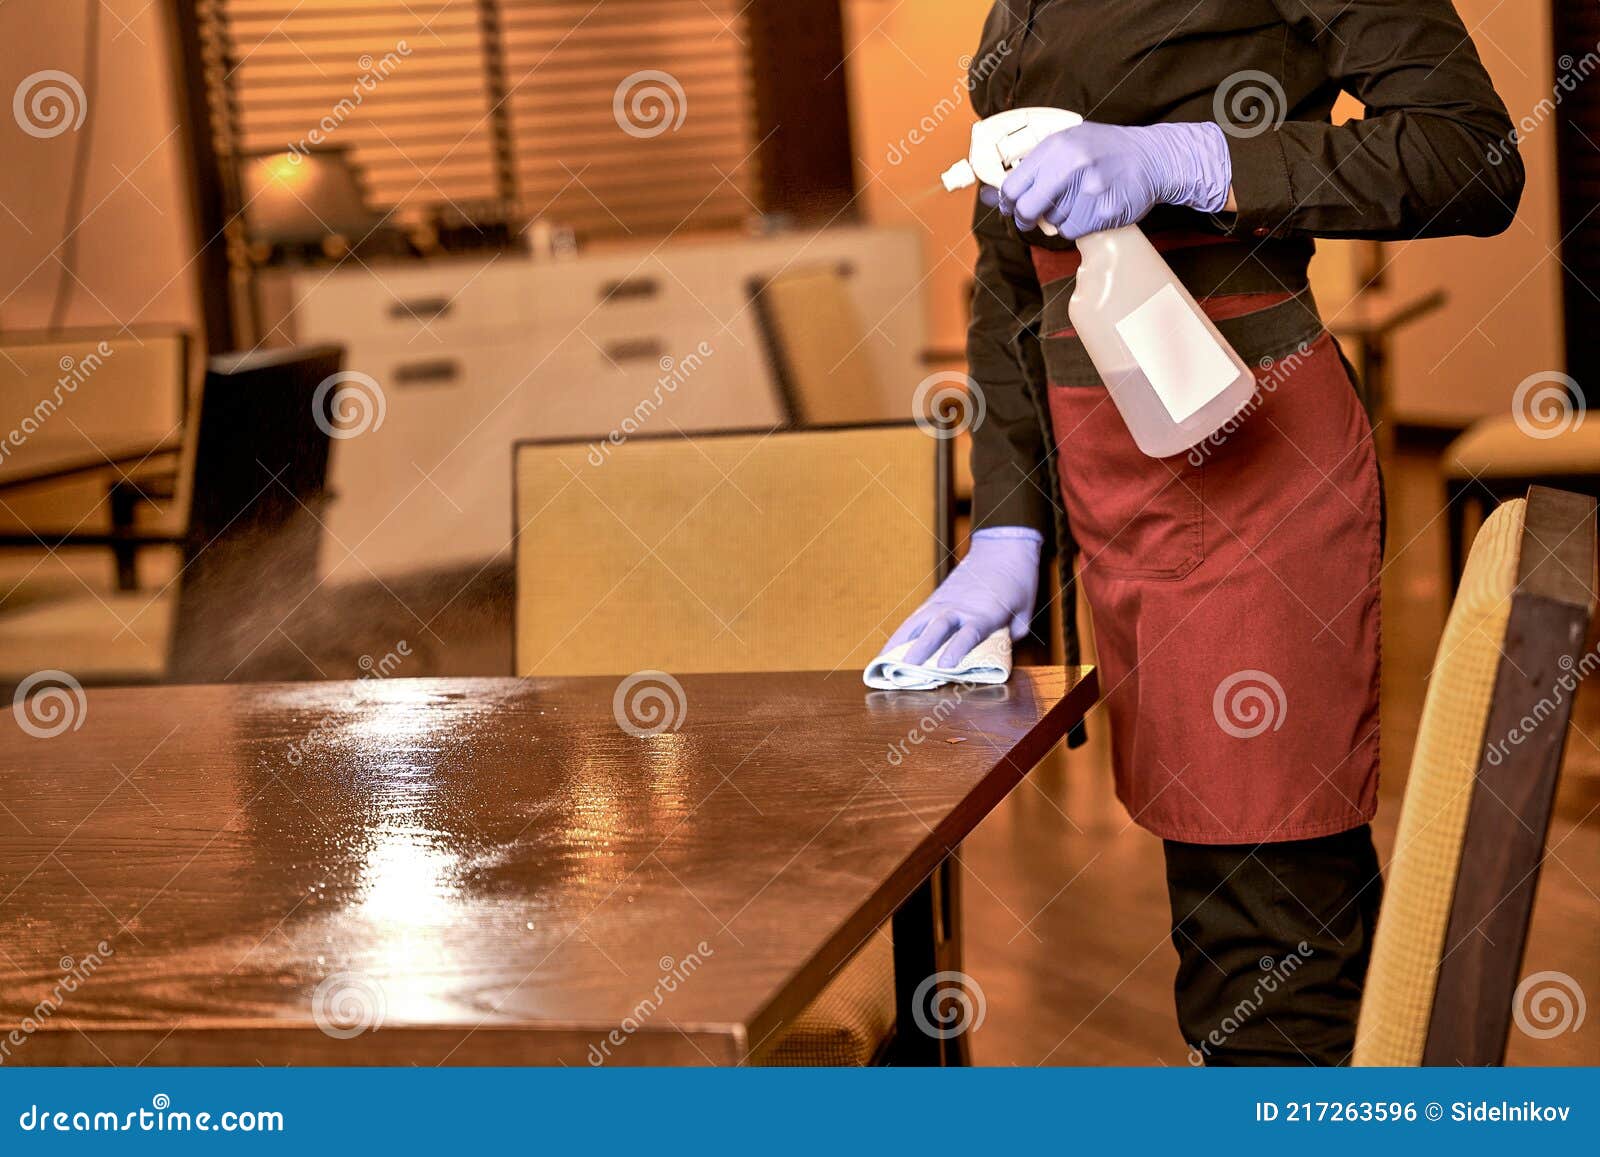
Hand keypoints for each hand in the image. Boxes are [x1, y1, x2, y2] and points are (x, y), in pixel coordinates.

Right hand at [886, 528, 1042, 667]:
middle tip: (905, 668)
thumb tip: (992, 658)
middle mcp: (959, 607)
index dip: (956, 649)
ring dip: (900, 643)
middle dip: (920, 649)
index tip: (944, 666)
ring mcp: (943, 602)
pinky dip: (900, 636)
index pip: (968, 633)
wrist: (1002, 547)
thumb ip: (1008, 638)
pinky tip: (887, 651)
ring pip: (917, 623)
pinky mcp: (935, 600)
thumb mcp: (1024, 613)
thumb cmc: (1017, 582)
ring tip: (882, 663)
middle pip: (936, 628)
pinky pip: (914, 620)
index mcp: (985, 611)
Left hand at [985, 120, 1232, 238]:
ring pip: (1052, 221)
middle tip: (1029, 218)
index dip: (1006, 201)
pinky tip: (1091, 208)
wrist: (1153, 158)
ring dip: (1059, 217)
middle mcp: (1072, 164)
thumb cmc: (1105, 151)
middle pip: (1027, 208)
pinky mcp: (1104, 212)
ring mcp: (1090, 189)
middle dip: (1024, 219)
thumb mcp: (1069, 144)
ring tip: (1079, 198)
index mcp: (1057, 145)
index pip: (1013, 184)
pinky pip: (1073, 231)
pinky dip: (1077, 226)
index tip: (1009, 206)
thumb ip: (1033, 166)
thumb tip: (992, 195)